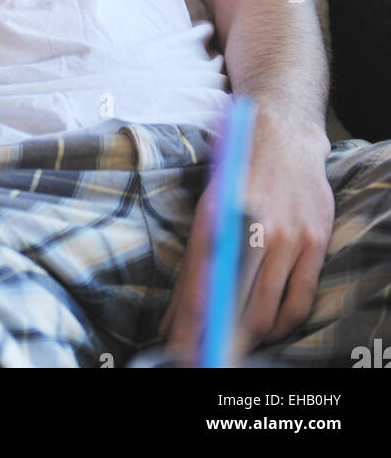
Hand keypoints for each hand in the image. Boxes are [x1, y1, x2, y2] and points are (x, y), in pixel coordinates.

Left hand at [158, 107, 333, 361]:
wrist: (282, 133)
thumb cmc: (238, 175)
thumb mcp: (208, 209)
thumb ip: (195, 263)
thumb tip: (173, 319)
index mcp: (212, 218)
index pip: (196, 285)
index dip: (188, 324)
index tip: (180, 349)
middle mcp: (248, 226)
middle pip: (231, 304)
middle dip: (218, 339)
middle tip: (211, 355)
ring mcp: (285, 235)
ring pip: (266, 309)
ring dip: (251, 337)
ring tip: (242, 344)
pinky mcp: (314, 240)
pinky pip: (300, 299)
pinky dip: (284, 324)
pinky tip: (273, 328)